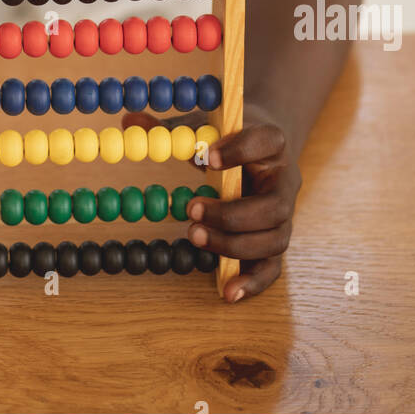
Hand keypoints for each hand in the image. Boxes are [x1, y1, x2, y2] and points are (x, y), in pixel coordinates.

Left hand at [123, 99, 300, 301]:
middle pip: (273, 206)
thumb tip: (129, 122)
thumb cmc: (227, 139)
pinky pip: (271, 268)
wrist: (260, 154)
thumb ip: (174, 130)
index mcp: (273, 144)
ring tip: (193, 236)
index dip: (240, 150)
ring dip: (233, 244)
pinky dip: (252, 282)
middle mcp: (285, 183)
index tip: (206, 156)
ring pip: (274, 240)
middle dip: (232, 213)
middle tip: (191, 209)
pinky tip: (227, 292)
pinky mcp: (275, 243)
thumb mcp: (206, 128)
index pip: (267, 141)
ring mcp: (284, 217)